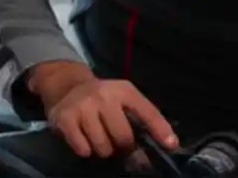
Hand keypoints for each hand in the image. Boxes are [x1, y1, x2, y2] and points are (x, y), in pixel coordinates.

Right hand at [26, 60, 178, 158]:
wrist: (67, 86)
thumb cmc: (103, 99)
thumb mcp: (124, 100)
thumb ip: (143, 120)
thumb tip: (168, 146)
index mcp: (124, 90)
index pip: (147, 112)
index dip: (160, 130)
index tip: (172, 145)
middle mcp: (104, 96)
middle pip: (123, 138)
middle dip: (123, 146)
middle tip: (116, 141)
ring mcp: (84, 107)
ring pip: (103, 147)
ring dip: (103, 149)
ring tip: (98, 136)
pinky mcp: (65, 119)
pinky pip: (83, 149)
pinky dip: (85, 150)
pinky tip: (83, 137)